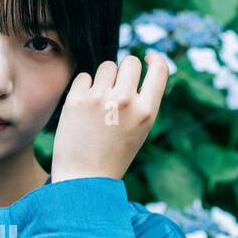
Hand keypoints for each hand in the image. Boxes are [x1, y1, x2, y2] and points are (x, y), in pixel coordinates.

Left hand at [50, 52, 167, 182]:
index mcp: (147, 111)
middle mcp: (125, 101)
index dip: (154, 59)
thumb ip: (141, 101)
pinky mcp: (76, 100)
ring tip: (99, 103)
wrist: (84, 179)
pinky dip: (84, 88)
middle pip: (130, 62)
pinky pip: (85, 76)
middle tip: (116, 90)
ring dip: (104, 78)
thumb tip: (137, 66)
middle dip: (124, 71)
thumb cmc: (113, 155)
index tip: (146, 58)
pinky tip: (84, 108)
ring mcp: (100, 99)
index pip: (160, 68)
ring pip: (106, 66)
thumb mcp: (139, 130)